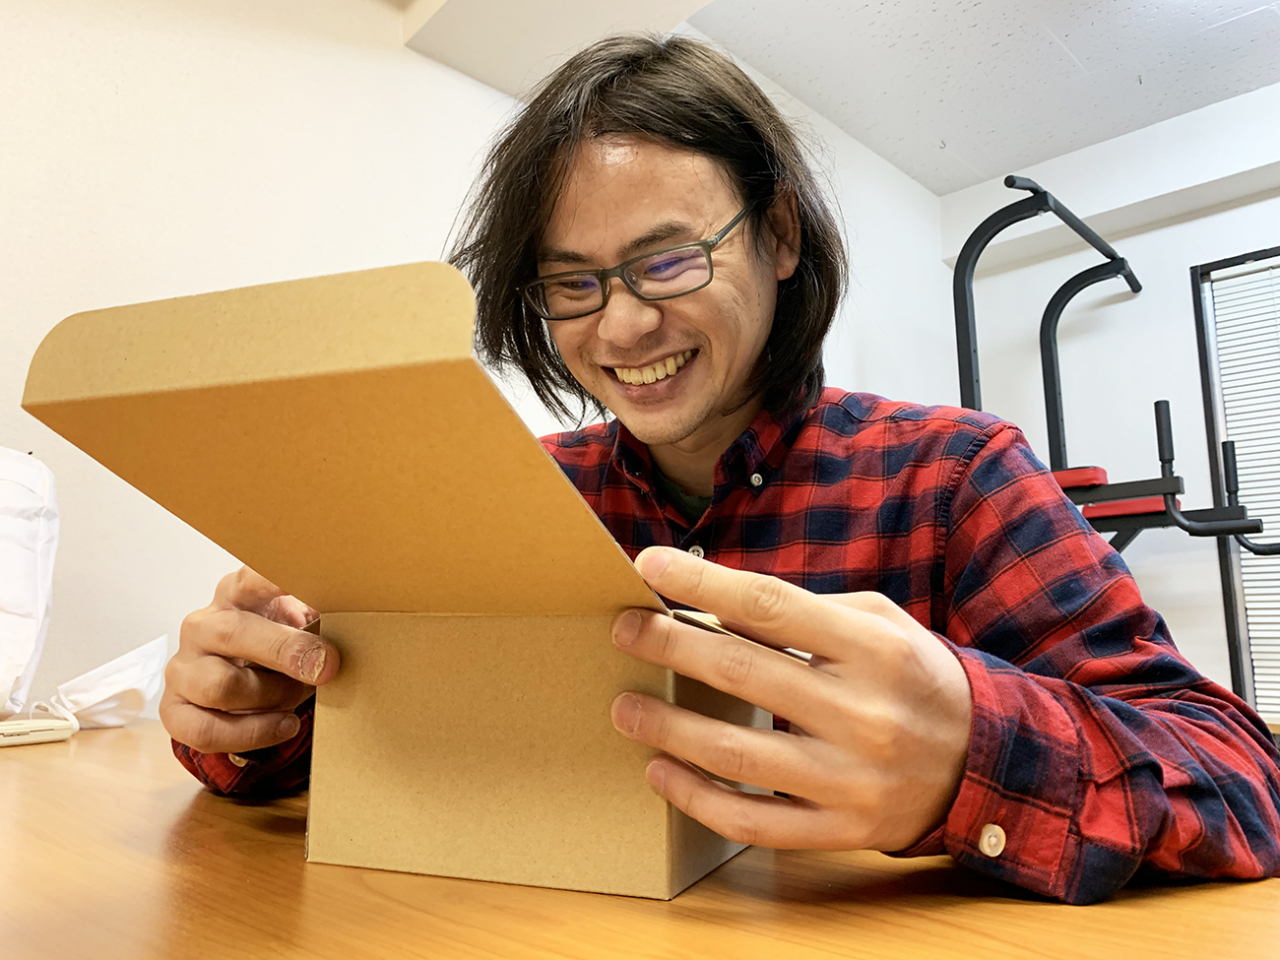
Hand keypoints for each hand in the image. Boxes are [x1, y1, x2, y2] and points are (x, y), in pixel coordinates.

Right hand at [160, 567, 339, 753]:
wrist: (243, 684)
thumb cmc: (279, 646)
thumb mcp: (301, 625)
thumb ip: (317, 623)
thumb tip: (343, 636)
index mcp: (235, 594)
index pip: (250, 578)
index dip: (276, 581)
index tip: (309, 584)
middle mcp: (202, 626)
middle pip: (234, 633)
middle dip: (286, 652)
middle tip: (328, 666)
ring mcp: (182, 668)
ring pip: (221, 686)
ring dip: (272, 697)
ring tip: (299, 698)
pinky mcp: (174, 710)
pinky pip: (206, 731)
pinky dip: (252, 733)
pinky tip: (284, 725)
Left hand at [610, 546, 972, 851]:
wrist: (982, 762)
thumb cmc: (915, 678)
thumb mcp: (881, 624)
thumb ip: (806, 613)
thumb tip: (714, 600)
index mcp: (874, 649)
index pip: (770, 605)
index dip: (702, 581)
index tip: (649, 563)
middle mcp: (863, 714)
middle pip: (741, 674)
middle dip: (669, 647)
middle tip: (625, 630)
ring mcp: (850, 779)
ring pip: (736, 754)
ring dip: (667, 728)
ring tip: (625, 707)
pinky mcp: (839, 830)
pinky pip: (752, 822)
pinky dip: (696, 799)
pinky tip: (660, 773)